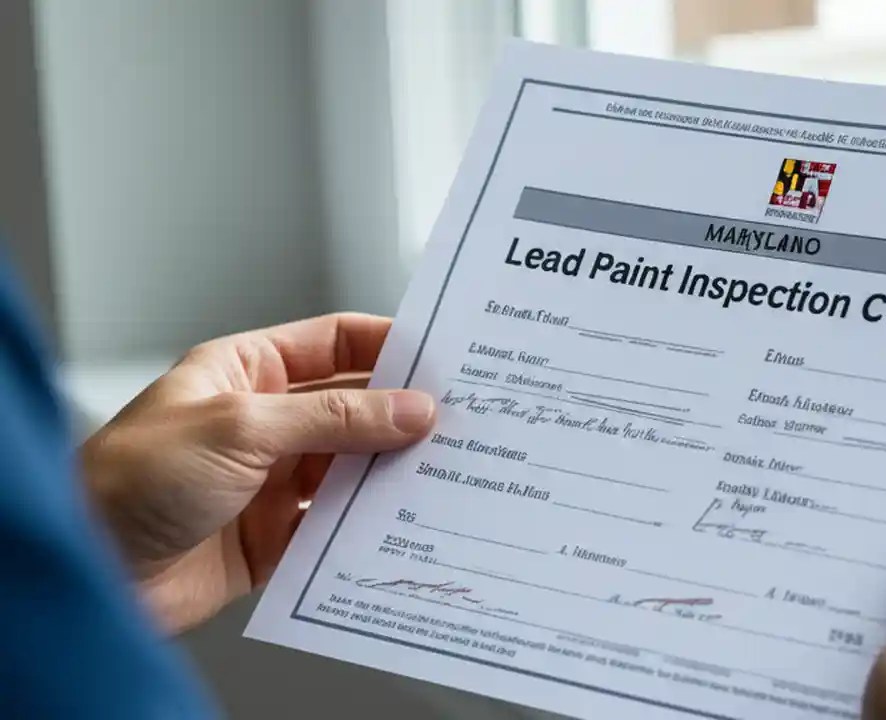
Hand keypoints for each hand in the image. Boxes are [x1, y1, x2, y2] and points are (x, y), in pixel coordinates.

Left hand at [81, 314, 435, 631]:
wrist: (91, 573)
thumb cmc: (132, 480)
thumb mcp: (242, 428)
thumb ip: (335, 419)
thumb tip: (411, 408)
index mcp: (246, 372)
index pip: (333, 344)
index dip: (388, 345)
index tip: (443, 357)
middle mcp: (264, 421)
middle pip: (352, 408)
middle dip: (402, 414)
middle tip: (461, 419)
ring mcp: (270, 479)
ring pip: (351, 468)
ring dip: (391, 472)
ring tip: (445, 471)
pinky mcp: (274, 536)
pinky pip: (336, 524)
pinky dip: (368, 525)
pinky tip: (402, 523)